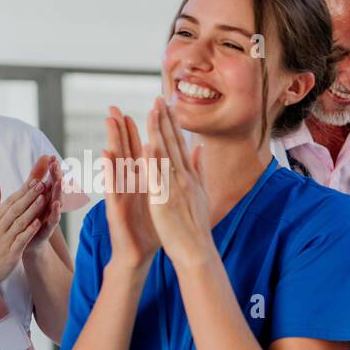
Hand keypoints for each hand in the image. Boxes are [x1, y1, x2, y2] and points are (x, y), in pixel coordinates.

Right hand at [0, 157, 51, 290]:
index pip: (10, 201)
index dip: (23, 190)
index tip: (35, 179)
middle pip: (15, 208)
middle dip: (29, 195)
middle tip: (43, 183)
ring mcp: (3, 240)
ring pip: (19, 222)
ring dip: (32, 209)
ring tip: (44, 198)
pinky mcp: (10, 253)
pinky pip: (20, 239)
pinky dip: (29, 231)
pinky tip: (39, 223)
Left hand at [23, 156, 64, 257]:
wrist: (25, 244)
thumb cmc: (28, 219)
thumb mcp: (28, 196)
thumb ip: (32, 179)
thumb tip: (40, 158)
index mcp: (43, 197)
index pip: (48, 180)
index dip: (50, 169)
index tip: (51, 157)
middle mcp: (49, 205)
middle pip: (54, 188)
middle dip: (56, 176)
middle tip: (57, 165)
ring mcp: (49, 217)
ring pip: (56, 202)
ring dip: (58, 191)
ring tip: (59, 180)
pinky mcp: (47, 229)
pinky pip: (53, 219)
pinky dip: (55, 211)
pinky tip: (57, 203)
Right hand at [101, 106, 160, 271]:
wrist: (138, 254)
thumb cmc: (149, 229)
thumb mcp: (160, 201)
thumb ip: (163, 182)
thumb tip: (172, 167)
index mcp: (142, 182)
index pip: (140, 152)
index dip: (139, 132)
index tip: (141, 111)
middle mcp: (129, 185)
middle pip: (125, 152)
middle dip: (120, 130)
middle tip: (114, 108)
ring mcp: (121, 194)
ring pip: (116, 164)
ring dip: (113, 141)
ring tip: (110, 122)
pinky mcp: (115, 207)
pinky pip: (112, 186)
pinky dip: (110, 170)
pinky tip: (106, 155)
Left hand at [146, 97, 216, 269]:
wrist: (197, 251)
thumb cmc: (196, 227)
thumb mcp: (201, 194)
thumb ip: (199, 170)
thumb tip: (200, 149)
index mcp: (190, 177)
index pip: (180, 145)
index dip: (173, 124)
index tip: (167, 105)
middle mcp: (184, 179)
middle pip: (172, 145)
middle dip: (165, 121)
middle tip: (159, 98)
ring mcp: (174, 189)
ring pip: (164, 156)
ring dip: (158, 133)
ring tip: (152, 112)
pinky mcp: (164, 201)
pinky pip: (156, 178)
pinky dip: (152, 161)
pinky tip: (147, 144)